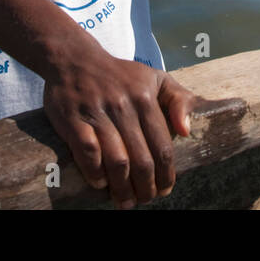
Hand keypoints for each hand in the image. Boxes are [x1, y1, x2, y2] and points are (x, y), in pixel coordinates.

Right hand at [43, 52, 196, 208]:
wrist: (73, 58)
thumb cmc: (119, 74)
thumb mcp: (155, 78)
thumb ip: (178, 99)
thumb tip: (186, 131)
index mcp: (145, 97)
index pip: (162, 145)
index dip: (166, 174)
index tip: (165, 189)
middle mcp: (123, 105)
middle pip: (141, 159)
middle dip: (146, 187)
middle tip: (145, 200)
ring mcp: (98, 113)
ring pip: (117, 161)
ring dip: (122, 188)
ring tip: (125, 201)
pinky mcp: (73, 119)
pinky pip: (88, 153)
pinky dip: (95, 173)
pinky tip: (101, 184)